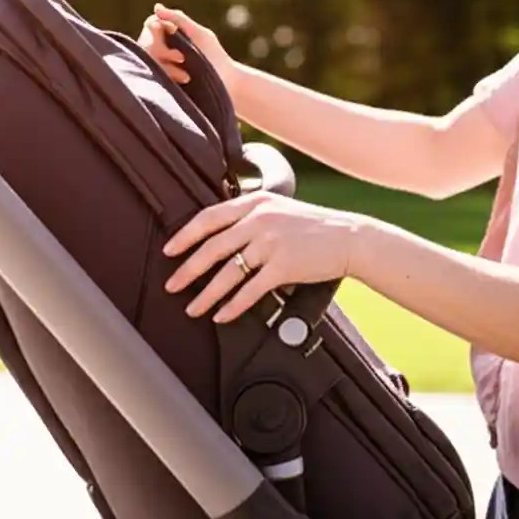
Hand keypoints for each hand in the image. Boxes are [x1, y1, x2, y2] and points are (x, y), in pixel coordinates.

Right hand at [136, 3, 229, 84]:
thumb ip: (178, 18)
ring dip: (167, 68)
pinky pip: (154, 77)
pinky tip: (184, 79)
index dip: (156, 30)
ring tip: (186, 76)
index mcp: (171, 32)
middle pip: (145, 44)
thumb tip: (156, 7)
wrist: (226, 82)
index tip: (172, 34)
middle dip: (162, 51)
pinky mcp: (163, 81)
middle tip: (181, 58)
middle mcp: (163, 46)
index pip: (150, 24)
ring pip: (149, 62)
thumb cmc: (214, 55)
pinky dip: (169, 76)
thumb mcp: (198, 34)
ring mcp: (162, 64)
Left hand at [161, 191, 370, 322]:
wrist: (349, 237)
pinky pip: (250, 290)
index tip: (169, 251)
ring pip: (228, 272)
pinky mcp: (284, 266)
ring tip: (192, 309)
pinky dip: (233, 305)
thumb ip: (250, 216)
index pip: (208, 218)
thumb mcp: (278, 209)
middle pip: (212, 247)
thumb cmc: (312, 226)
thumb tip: (218, 235)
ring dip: (206, 294)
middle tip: (171, 285)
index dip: (185, 235)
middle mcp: (259, 220)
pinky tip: (221, 315)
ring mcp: (271, 243)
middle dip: (187, 270)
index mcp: (254, 203)